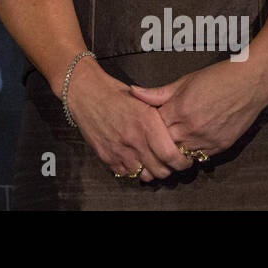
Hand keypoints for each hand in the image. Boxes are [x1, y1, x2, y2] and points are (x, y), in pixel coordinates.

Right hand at [65, 59, 193, 182]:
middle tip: (168, 163)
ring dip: (150, 171)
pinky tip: (133, 158)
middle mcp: (133, 138)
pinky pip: (125, 173)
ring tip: (150, 161)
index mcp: (146, 122)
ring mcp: (118, 149)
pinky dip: (132, 169)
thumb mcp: (141, 99)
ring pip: (144, 175)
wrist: (84, 92)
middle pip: (159, 170)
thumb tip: (175, 132)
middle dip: (168, 169)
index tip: (184, 161)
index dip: (181, 162)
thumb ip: (158, 117)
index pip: (170, 155)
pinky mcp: (105, 155)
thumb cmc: (113, 93)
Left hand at [129, 59, 267, 159]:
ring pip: (181, 155)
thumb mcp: (184, 81)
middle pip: (164, 144)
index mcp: (178, 110)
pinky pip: (199, 157)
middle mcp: (191, 129)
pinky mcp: (220, 147)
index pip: (153, 127)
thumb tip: (133, 92)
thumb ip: (158, 93)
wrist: (250, 83)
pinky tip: (189, 145)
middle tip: (155, 139)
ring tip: (170, 144)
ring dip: (174, 150)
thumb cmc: (217, 78)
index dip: (148, 127)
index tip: (146, 125)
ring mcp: (206, 140)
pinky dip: (192, 153)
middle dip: (158, 142)